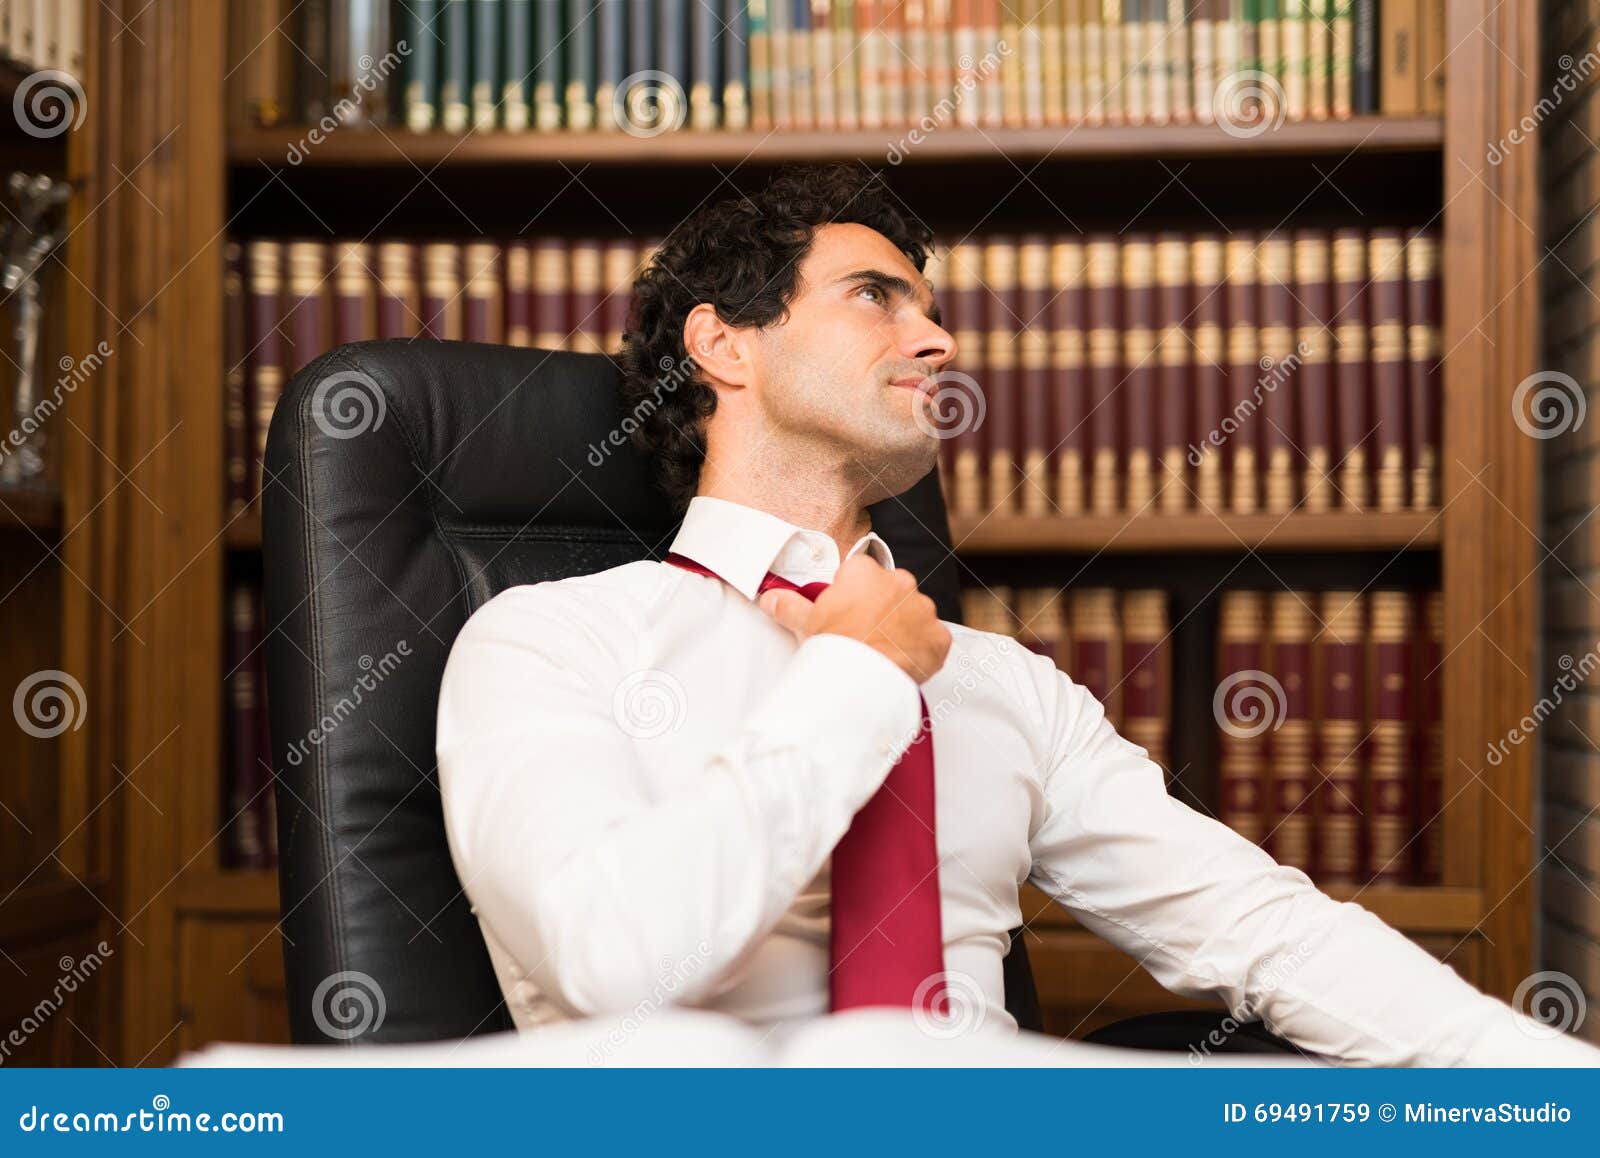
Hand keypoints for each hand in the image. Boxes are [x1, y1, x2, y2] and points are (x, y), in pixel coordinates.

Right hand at [757, 553, 951, 683]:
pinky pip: (933, 640)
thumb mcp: (806, 623)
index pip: (860, 573)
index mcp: (865, 572)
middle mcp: (899, 582)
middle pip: (890, 591)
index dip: (852, 594)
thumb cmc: (834, 646)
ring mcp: (923, 609)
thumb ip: (789, 605)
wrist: (861, 680)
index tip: (846, 614)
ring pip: (914, 614)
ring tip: (882, 653)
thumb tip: (769, 598)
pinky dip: (922, 651)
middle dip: (881, 609)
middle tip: (864, 635)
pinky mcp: (939, 637)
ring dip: (903, 629)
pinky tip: (903, 663)